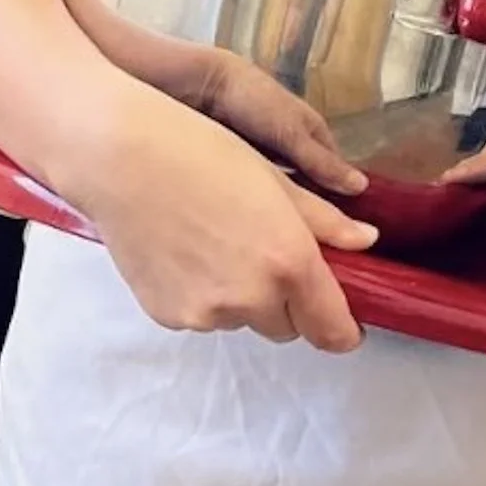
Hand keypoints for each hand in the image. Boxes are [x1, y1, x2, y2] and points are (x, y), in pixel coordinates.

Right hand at [57, 75, 376, 355]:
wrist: (120, 159)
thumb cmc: (202, 153)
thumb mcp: (274, 180)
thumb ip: (325, 221)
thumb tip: (365, 242)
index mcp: (289, 263)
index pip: (332, 331)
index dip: (343, 328)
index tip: (344, 318)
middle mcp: (251, 299)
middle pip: (288, 326)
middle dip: (289, 301)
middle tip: (269, 252)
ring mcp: (205, 314)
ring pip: (243, 319)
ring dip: (244, 297)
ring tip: (219, 241)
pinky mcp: (168, 316)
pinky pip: (204, 316)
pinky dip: (206, 295)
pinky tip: (187, 251)